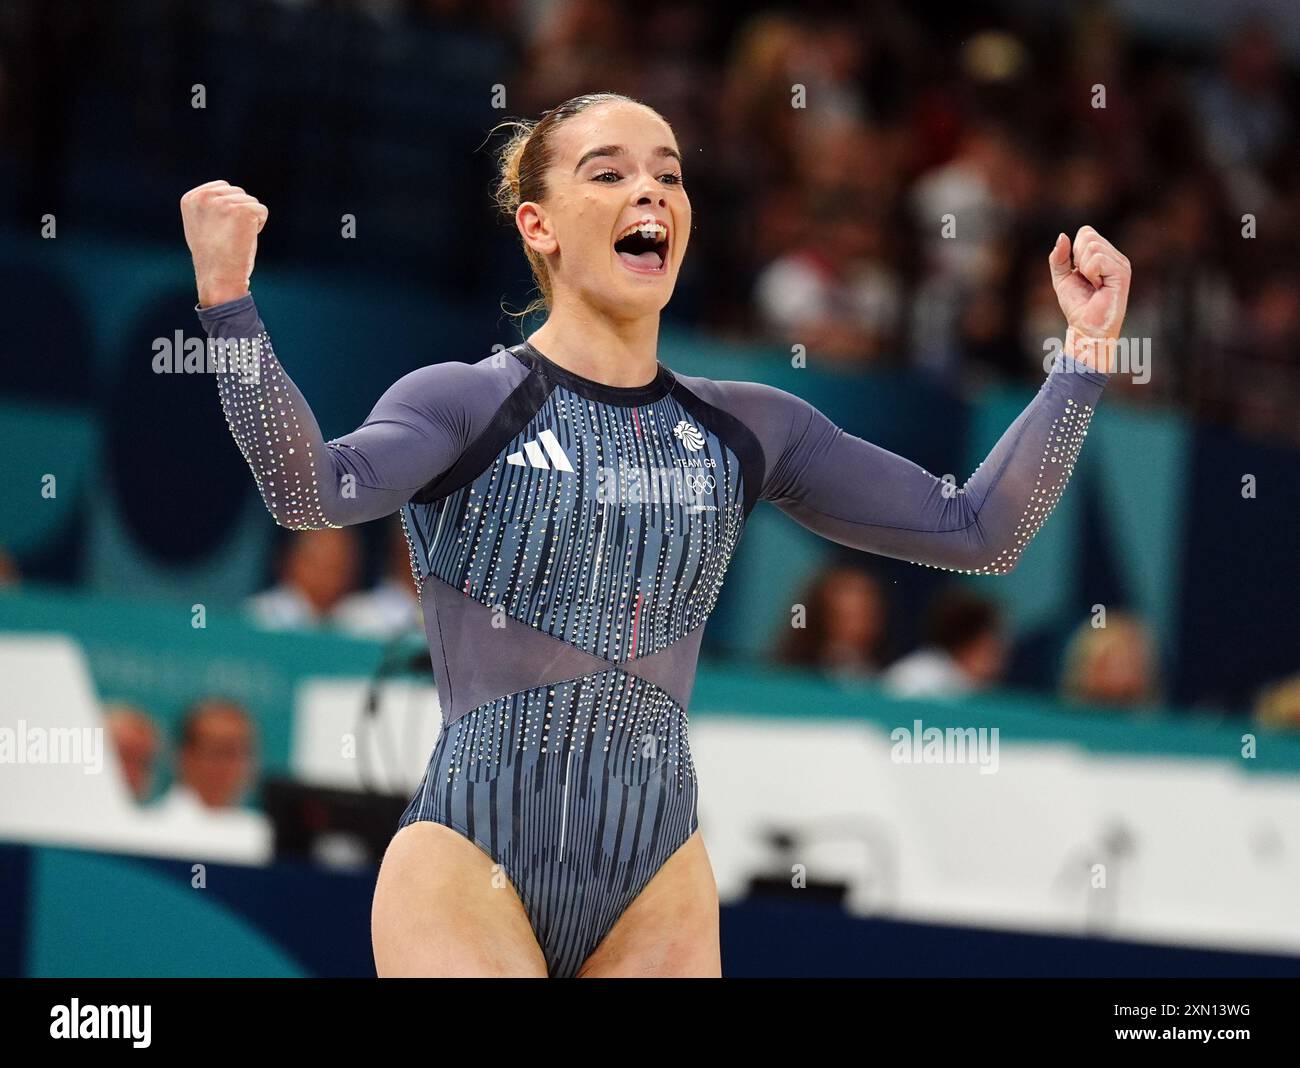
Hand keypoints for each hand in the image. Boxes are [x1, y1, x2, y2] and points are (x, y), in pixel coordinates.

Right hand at [180, 180, 268, 307]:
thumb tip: (224, 196)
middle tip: (228, 235)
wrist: (219, 277)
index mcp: (191, 198)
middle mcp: (205, 197)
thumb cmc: (212, 257)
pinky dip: (259, 225)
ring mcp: (224, 203)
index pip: (222, 187)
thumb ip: (208, 206)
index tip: (219, 228)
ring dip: (249, 220)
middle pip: (238, 192)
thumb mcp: (200, 225)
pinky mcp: (242, 211)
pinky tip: (245, 238)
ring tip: (235, 238)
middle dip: (239, 213)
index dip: (228, 209)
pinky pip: (262, 211)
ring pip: (251, 202)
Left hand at [1048, 225, 1130, 371]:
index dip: (1074, 251)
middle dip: (1077, 259)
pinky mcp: (1122, 272)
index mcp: (1104, 255)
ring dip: (1084, 269)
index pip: (1086, 232)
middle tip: (1086, 280)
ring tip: (1093, 284)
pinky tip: (1098, 286)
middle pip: (1087, 236)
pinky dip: (1090, 273)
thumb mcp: (1062, 278)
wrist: (1086, 327)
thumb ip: (1059, 257)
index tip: (1078, 272)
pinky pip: (1097, 260)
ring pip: (1092, 246)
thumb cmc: (1078, 305)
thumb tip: (1062, 236)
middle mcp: (1115, 256)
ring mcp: (1120, 263)